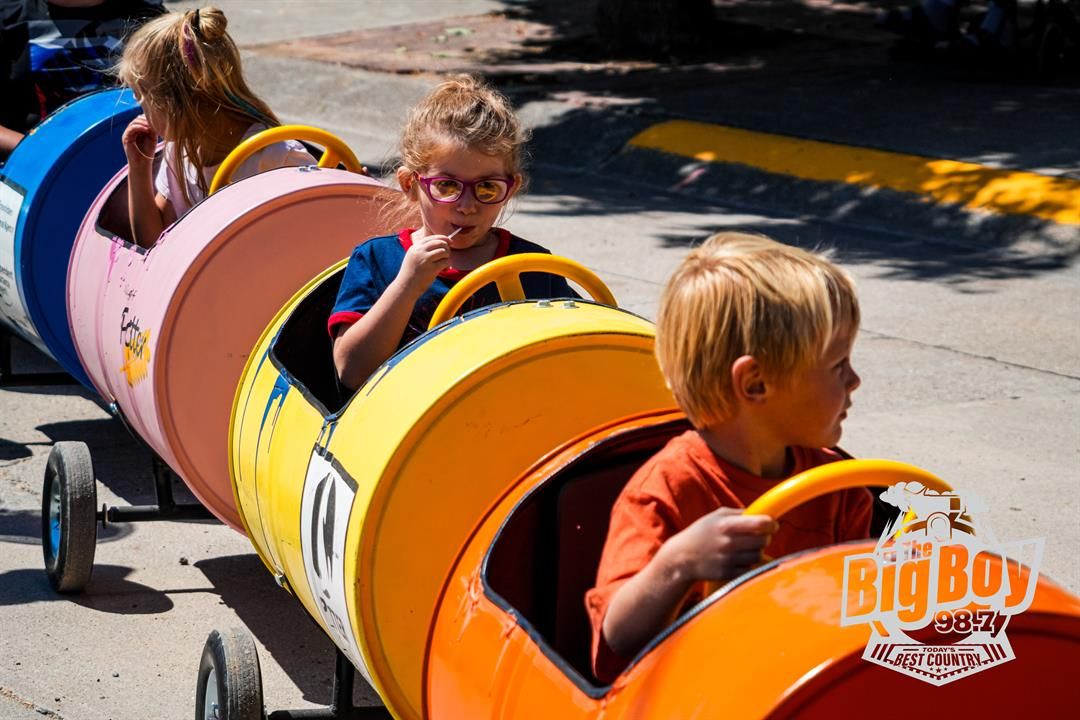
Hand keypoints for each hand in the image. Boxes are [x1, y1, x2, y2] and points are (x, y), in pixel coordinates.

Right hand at [122, 115, 156, 171]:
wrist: (142, 163)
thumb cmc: (148, 151)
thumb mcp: (152, 138)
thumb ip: (153, 128)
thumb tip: (156, 119)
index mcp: (138, 130)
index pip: (141, 119)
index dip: (148, 118)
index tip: (157, 119)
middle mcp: (132, 130)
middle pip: (137, 119)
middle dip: (146, 119)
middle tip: (154, 121)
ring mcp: (128, 133)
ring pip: (134, 122)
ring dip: (143, 122)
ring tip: (151, 126)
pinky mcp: (125, 138)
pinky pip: (131, 128)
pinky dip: (139, 127)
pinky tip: (146, 130)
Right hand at [397, 233, 449, 291]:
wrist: (405, 287)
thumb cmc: (411, 274)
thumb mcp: (413, 257)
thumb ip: (423, 250)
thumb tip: (442, 243)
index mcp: (415, 247)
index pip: (432, 238)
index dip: (443, 238)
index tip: (449, 241)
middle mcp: (420, 251)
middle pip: (440, 243)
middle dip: (446, 248)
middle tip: (446, 255)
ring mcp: (425, 259)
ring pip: (444, 251)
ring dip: (447, 257)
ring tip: (444, 264)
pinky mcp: (432, 269)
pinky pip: (446, 262)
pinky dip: (447, 265)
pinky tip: (444, 270)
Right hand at [658, 507, 777, 584]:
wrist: (682, 558)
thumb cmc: (701, 533)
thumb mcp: (716, 517)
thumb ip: (739, 514)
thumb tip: (764, 514)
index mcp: (726, 525)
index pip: (760, 523)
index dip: (771, 523)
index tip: (772, 524)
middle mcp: (728, 543)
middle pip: (763, 541)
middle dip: (765, 537)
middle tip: (761, 535)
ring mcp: (728, 560)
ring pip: (757, 555)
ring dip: (756, 551)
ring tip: (745, 546)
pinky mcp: (728, 574)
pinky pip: (748, 567)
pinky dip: (747, 562)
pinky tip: (736, 557)